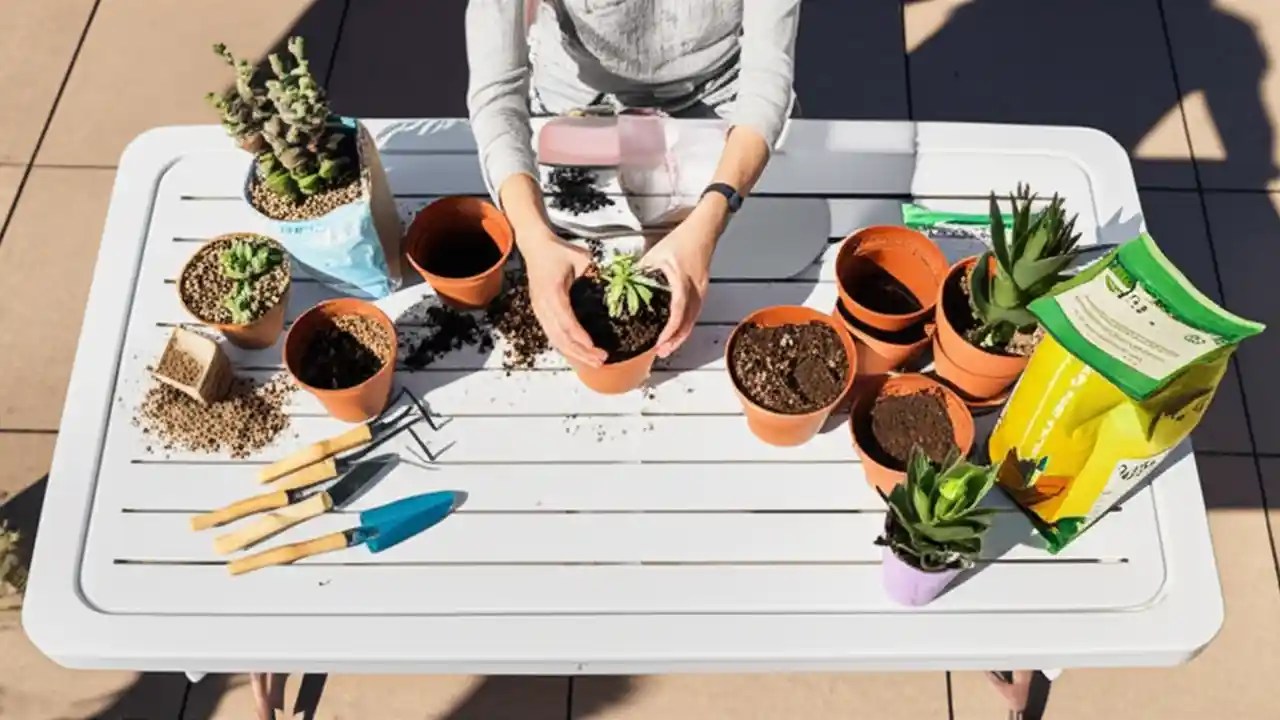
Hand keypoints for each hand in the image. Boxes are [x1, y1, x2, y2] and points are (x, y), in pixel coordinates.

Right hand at [520, 224, 607, 367]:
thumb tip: (612, 287)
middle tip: (600, 360)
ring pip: (555, 340)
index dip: (580, 337)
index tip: (594, 347)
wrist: (535, 247)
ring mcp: (540, 311)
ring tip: (594, 362)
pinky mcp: (541, 313)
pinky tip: (579, 354)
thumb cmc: (558, 251)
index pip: (566, 321)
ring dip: (574, 354)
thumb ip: (594, 272)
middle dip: (580, 352)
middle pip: (560, 337)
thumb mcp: (580, 257)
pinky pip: (553, 335)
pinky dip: (566, 348)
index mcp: (552, 293)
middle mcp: (543, 306)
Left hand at [641, 212, 717, 357]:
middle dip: (676, 340)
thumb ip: (641, 272)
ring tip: (668, 347)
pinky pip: (695, 312)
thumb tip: (624, 286)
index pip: (678, 311)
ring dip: (681, 335)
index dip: (670, 329)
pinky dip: (685, 325)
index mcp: (682, 280)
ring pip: (693, 319)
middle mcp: (696, 290)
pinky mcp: (702, 290)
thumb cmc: (681, 240)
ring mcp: (702, 291)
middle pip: (688, 321)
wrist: (703, 231)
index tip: (660, 341)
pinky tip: (677, 331)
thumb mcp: (655, 254)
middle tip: (662, 352)